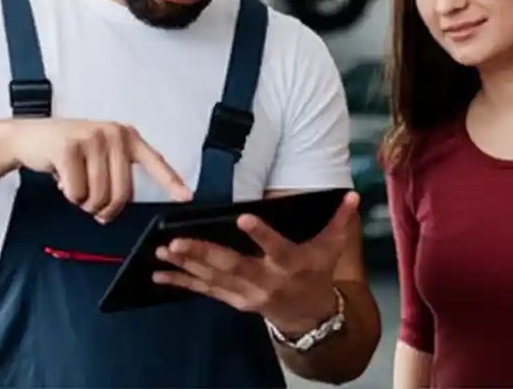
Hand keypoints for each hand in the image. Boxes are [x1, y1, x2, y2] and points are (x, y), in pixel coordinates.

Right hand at [11, 119, 191, 221]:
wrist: (29, 137)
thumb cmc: (68, 151)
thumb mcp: (99, 155)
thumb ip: (116, 175)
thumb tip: (117, 209)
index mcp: (127, 137)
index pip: (155, 162)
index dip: (171, 182)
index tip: (187, 197)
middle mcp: (114, 134)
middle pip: (121, 194)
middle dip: (104, 208)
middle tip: (89, 202)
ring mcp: (92, 138)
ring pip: (98, 196)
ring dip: (84, 202)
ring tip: (74, 184)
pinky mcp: (69, 148)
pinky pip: (76, 193)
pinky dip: (68, 194)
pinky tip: (61, 177)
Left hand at [152, 191, 359, 334]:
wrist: (310, 317)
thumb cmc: (316, 273)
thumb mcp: (331, 248)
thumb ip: (339, 221)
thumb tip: (352, 194)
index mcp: (290, 263)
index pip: (276, 247)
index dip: (261, 235)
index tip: (243, 218)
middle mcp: (266, 280)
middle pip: (232, 266)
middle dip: (203, 253)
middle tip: (175, 240)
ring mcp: (247, 294)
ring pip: (213, 279)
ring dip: (185, 265)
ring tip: (161, 252)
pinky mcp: (234, 300)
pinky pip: (205, 291)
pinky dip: (182, 282)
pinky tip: (160, 275)